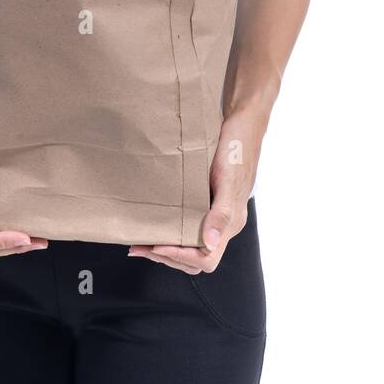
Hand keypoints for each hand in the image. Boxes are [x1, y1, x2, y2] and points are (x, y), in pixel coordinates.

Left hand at [127, 111, 263, 270]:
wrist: (243, 124)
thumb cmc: (236, 149)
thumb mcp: (227, 178)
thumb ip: (222, 212)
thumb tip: (210, 244)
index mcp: (231, 222)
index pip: (206, 259)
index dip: (180, 256)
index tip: (156, 245)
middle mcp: (225, 223)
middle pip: (197, 259)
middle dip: (168, 257)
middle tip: (140, 247)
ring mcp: (217, 213)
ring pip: (193, 247)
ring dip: (168, 249)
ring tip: (143, 242)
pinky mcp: (210, 202)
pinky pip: (192, 228)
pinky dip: (173, 233)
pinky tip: (158, 224)